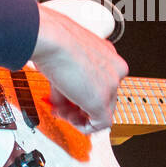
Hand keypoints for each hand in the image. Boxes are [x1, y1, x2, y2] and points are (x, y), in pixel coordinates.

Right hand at [31, 5, 127, 131]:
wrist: (50, 39)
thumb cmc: (53, 39)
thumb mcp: (66, 56)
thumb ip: (71, 76)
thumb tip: (64, 93)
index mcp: (108, 54)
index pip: (101, 82)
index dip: (81, 92)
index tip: (67, 95)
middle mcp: (115, 68)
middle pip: (103, 97)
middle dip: (79, 105)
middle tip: (61, 106)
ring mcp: (110, 85)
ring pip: (101, 111)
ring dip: (78, 116)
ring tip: (60, 110)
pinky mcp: (100, 101)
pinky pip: (99, 124)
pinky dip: (84, 127)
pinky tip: (69, 120)